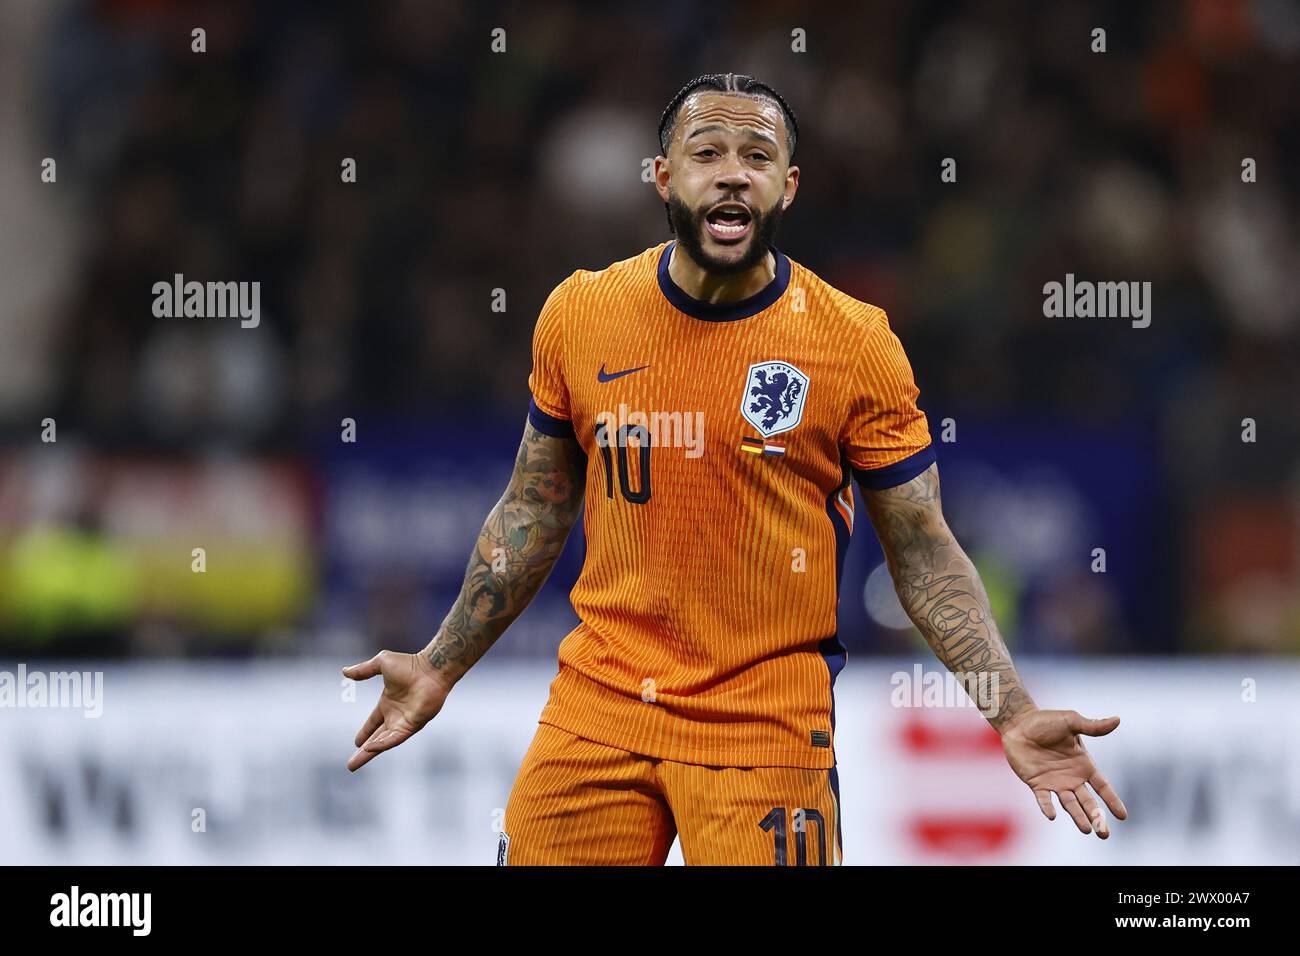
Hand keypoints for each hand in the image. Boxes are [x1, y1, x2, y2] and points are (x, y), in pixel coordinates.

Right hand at [343, 650, 452, 771]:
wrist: (431, 669)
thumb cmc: (410, 664)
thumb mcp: (381, 663)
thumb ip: (363, 670)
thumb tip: (345, 671)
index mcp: (388, 703)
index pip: (374, 722)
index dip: (365, 732)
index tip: (356, 742)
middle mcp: (396, 715)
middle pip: (376, 738)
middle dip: (364, 751)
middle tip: (351, 765)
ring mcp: (404, 722)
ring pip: (383, 742)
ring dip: (369, 753)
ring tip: (354, 765)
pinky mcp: (412, 725)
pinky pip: (394, 738)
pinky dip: (382, 744)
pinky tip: (370, 748)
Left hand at [1000, 709, 1127, 837]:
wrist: (1018, 723)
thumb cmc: (1046, 721)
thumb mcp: (1071, 721)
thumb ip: (1093, 726)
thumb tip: (1117, 720)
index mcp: (1083, 764)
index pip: (1102, 786)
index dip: (1112, 800)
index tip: (1123, 816)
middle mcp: (1071, 778)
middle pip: (1087, 802)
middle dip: (1097, 817)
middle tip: (1104, 834)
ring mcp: (1054, 782)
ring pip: (1069, 804)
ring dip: (1078, 817)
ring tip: (1087, 830)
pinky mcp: (1036, 784)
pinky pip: (1043, 799)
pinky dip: (1047, 807)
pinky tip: (1052, 815)